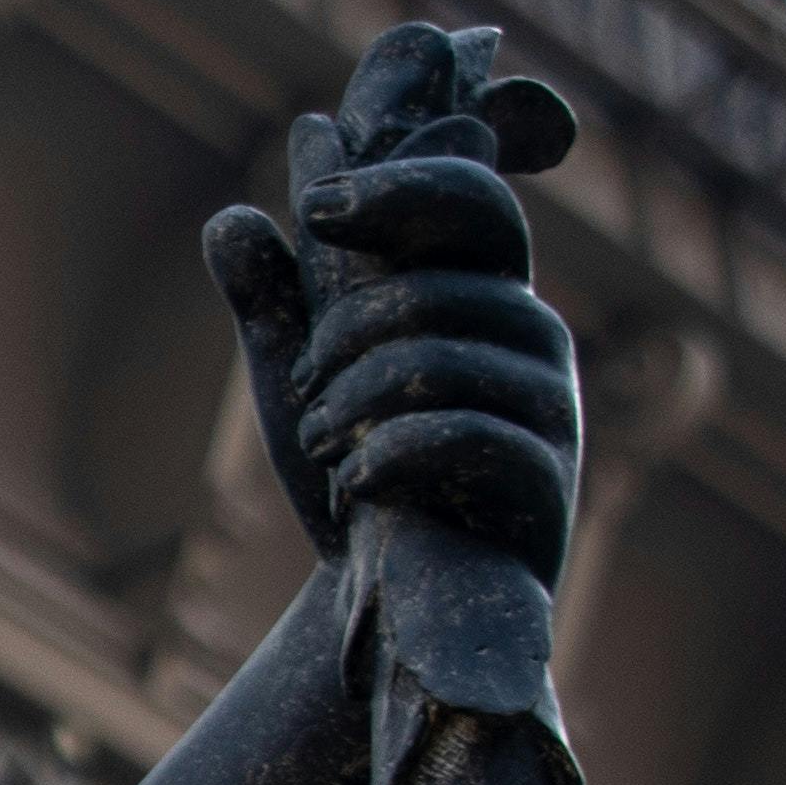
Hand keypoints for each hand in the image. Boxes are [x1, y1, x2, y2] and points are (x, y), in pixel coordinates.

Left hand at [203, 21, 583, 575]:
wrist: (381, 599)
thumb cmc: (357, 473)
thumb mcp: (302, 382)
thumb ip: (274, 299)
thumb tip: (234, 217)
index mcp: (481, 295)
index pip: (475, 200)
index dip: (405, 185)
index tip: (318, 208)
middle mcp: (531, 337)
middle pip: (438, 285)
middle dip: (344, 336)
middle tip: (306, 390)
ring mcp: (551, 408)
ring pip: (442, 360)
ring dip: (352, 403)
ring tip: (324, 445)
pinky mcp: (548, 483)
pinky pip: (467, 436)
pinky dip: (389, 456)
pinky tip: (355, 484)